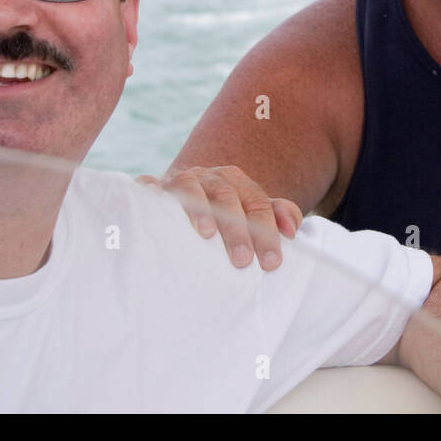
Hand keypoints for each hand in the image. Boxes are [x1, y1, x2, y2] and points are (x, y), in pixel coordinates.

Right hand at [136, 166, 302, 269]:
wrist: (183, 194)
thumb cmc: (224, 213)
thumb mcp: (252, 212)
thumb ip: (278, 215)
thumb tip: (292, 230)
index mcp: (237, 182)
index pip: (257, 204)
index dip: (267, 232)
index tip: (272, 262)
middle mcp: (209, 177)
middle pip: (227, 197)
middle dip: (237, 229)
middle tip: (243, 261)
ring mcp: (180, 181)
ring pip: (191, 188)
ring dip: (199, 209)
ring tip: (206, 234)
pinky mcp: (153, 187)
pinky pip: (148, 185)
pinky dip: (149, 191)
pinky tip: (154, 200)